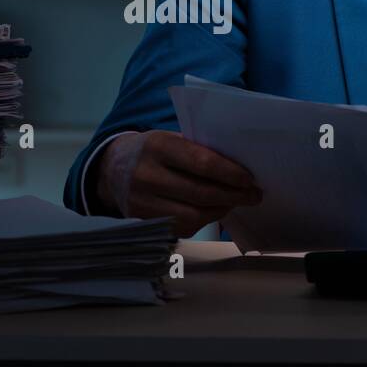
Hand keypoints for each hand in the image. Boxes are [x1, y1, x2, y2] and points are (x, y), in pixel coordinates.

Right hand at [92, 130, 261, 236]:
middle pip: (201, 193)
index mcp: (156, 146)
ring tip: (235, 202)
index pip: (202, 162)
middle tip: (253, 195)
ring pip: (194, 215)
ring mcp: (141, 202)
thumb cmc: (153, 151)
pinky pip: (182, 228)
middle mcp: (146, 175)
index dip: (230, 173)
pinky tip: (214, 211)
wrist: (112, 169)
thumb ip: (199, 150)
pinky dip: (204, 220)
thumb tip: (240, 167)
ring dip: (221, 210)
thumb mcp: (170, 139)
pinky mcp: (142, 222)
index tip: (250, 178)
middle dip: (233, 195)